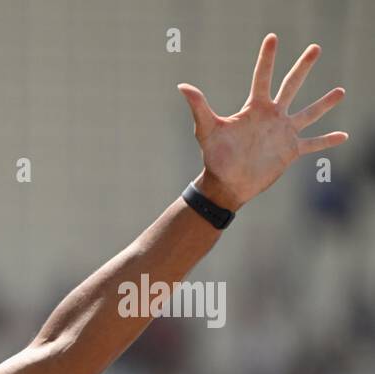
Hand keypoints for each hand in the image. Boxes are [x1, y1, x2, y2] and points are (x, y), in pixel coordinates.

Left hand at [178, 34, 347, 210]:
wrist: (226, 185)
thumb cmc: (215, 157)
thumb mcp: (207, 130)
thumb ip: (199, 107)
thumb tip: (182, 86)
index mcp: (254, 109)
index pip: (262, 77)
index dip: (267, 57)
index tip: (272, 37)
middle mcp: (271, 116)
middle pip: (291, 86)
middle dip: (302, 67)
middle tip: (315, 48)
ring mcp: (283, 132)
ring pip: (308, 113)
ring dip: (324, 103)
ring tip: (340, 92)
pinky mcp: (290, 151)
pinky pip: (313, 143)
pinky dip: (327, 140)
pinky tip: (343, 136)